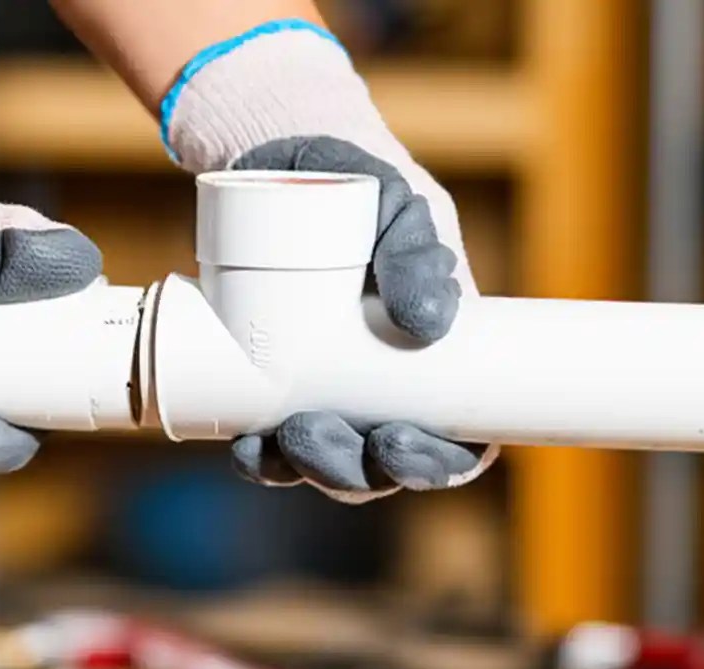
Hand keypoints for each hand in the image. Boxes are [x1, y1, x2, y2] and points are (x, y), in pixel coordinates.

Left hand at [162, 21, 497, 502]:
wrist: (287, 161)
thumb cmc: (365, 186)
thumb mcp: (401, 204)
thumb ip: (419, 249)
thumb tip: (430, 322)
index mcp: (437, 360)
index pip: (456, 441)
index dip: (438, 465)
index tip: (401, 445)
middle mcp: (381, 390)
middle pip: (380, 467)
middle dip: (357, 473)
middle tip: (329, 437)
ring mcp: (323, 391)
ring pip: (324, 464)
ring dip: (307, 469)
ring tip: (288, 440)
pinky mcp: (269, 384)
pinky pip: (269, 442)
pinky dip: (259, 455)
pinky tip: (247, 447)